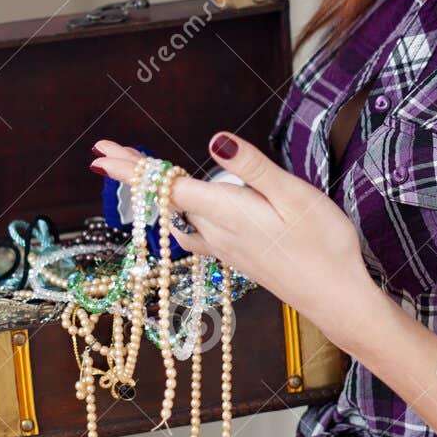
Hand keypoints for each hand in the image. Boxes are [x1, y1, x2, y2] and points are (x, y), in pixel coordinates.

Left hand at [90, 133, 380, 347]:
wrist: (336, 297)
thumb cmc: (323, 244)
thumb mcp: (293, 195)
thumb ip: (252, 167)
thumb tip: (215, 139)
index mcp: (225, 211)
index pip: (166, 185)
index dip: (133, 167)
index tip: (101, 153)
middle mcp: (216, 233)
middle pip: (164, 200)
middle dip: (135, 175)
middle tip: (103, 156)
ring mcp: (225, 249)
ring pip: (177, 217)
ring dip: (154, 195)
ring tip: (137, 178)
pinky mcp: (238, 258)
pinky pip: (194, 233)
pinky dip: (177, 215)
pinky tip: (182, 219)